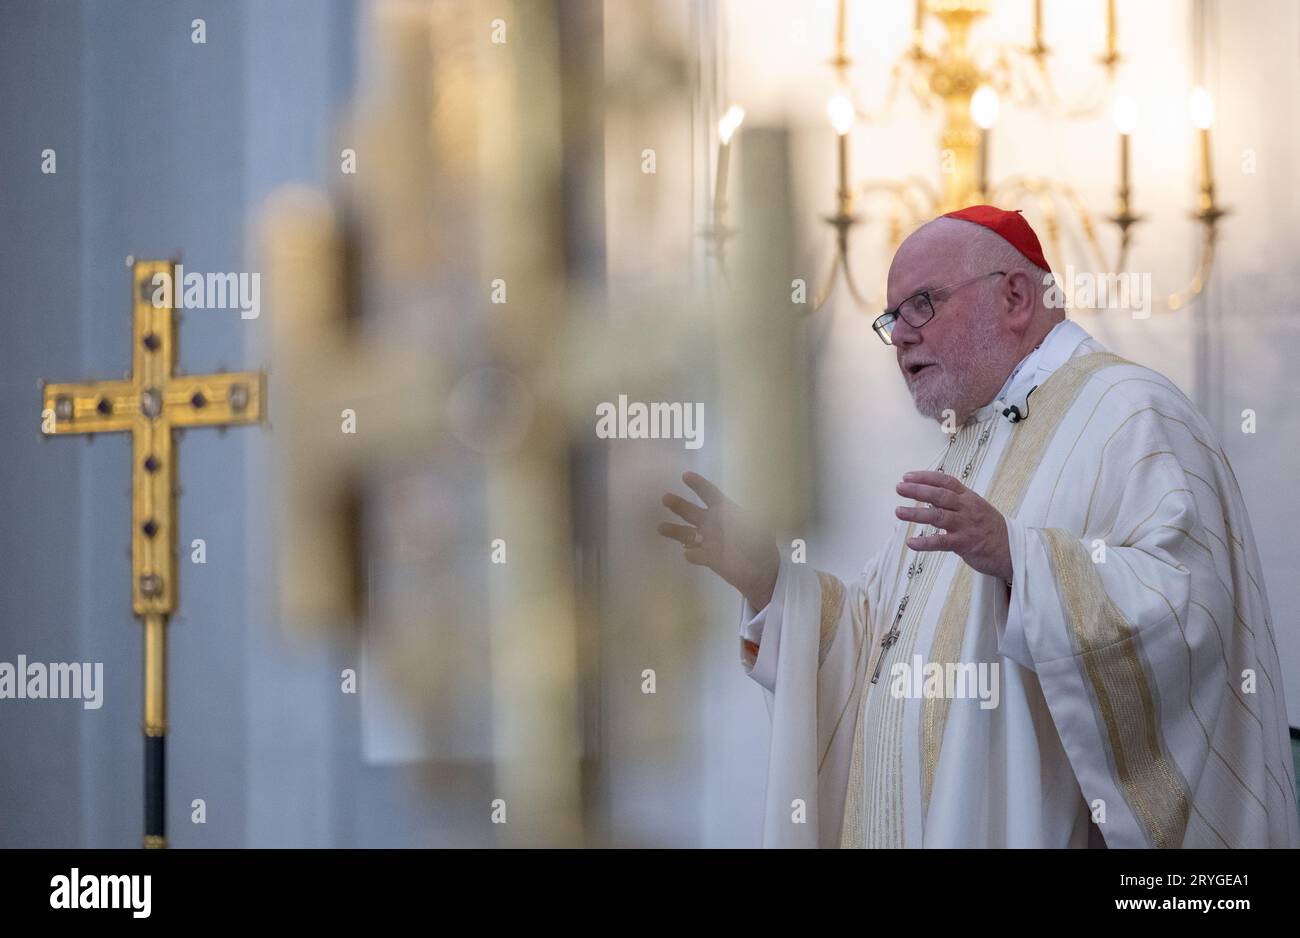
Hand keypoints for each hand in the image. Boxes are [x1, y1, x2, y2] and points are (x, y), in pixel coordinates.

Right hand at [658, 471, 779, 609]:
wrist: (761, 572)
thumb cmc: (762, 545)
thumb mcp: (761, 529)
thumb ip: (751, 519)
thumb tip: (743, 510)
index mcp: (725, 512)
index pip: (710, 494)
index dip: (699, 485)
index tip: (686, 476)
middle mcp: (713, 524)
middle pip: (692, 512)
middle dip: (679, 505)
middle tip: (665, 498)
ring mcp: (708, 541)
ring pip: (687, 533)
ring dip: (675, 530)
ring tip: (661, 527)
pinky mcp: (707, 558)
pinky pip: (694, 554)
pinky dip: (692, 553)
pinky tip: (690, 553)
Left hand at [894, 470, 1012, 582]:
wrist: (1012, 550)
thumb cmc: (990, 529)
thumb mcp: (975, 508)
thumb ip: (954, 502)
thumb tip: (929, 497)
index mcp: (969, 497)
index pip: (945, 482)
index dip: (926, 477)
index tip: (907, 476)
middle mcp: (967, 508)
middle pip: (940, 496)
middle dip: (918, 491)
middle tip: (900, 488)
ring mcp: (966, 526)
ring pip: (938, 517)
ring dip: (916, 514)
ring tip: (899, 512)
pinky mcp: (965, 544)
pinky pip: (942, 542)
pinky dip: (925, 542)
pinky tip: (911, 542)